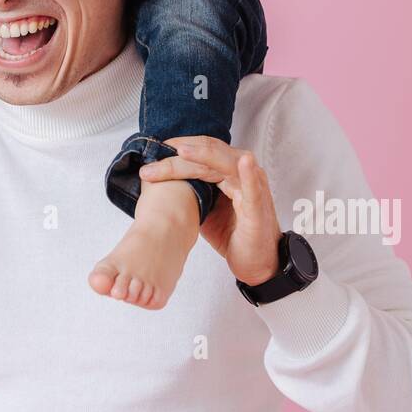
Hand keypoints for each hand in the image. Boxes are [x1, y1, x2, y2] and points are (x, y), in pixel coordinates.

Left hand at [139, 136, 282, 285]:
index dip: (178, 148)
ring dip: (204, 156)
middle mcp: (242, 174)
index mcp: (229, 172)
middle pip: (209, 155)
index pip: (202, 151)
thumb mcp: (206, 209)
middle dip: (179, 156)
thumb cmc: (235, 235)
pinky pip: (254, 188)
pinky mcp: (258, 207)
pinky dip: (249, 174)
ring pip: (226, 165)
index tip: (153, 150)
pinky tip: (245, 162)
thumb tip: (162, 183)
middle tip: (153, 158)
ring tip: (182, 151)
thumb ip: (192, 191)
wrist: (256, 263)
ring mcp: (252, 188)